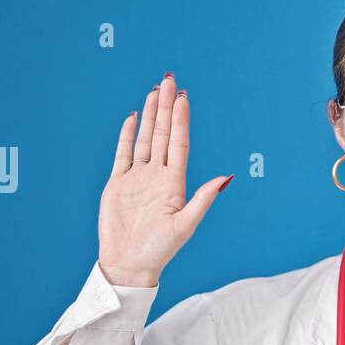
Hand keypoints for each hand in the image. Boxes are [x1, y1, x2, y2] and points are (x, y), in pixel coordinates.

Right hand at [98, 73, 233, 286]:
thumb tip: (226, 177)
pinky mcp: (118, 184)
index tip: (183, 98)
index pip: (178, 144)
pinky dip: (127, 135)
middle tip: (170, 81)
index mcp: (174, 183)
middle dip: (166, 108)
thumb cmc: (159, 250)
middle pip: (162, 134)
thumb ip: (203, 199)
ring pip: (144, 139)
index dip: (181, 120)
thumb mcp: (185, 225)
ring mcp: (137, 178)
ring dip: (149, 116)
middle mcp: (157, 176)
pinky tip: (133, 118)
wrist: (128, 264)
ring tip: (154, 92)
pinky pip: (123, 154)